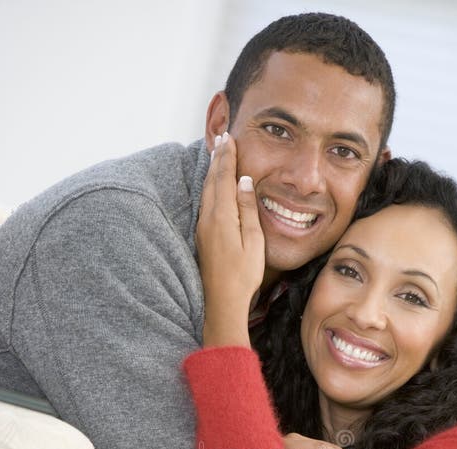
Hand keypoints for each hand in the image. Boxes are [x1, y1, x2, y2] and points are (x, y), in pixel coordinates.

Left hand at [196, 132, 264, 347]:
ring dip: (212, 172)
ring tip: (216, 156)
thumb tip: (244, 182)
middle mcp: (208, 219)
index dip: (226, 156)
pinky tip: (213, 186)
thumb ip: (248, 209)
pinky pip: (205, 203)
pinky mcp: (203, 238)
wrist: (222, 303)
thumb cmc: (242, 276)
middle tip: (222, 138)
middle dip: (217, 159)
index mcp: (221, 217)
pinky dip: (210, 187)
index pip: (223, 178)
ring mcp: (203, 229)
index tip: (229, 137)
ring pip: (206, 192)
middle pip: (211, 181)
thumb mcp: (253, 241)